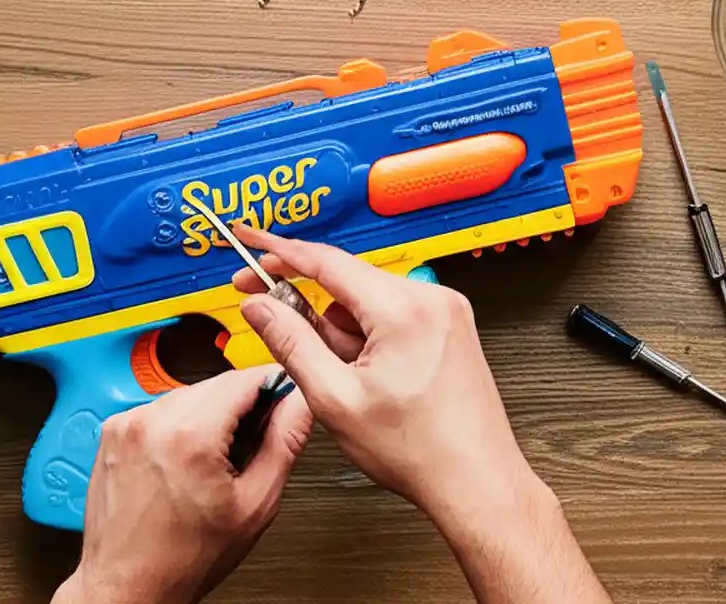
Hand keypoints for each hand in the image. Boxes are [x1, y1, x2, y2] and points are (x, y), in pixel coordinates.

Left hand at [53, 366, 312, 603]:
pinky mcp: (113, 432)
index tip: (284, 399)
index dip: (273, 385)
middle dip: (241, 404)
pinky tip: (186, 460)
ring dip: (210, 414)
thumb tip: (301, 403)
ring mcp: (127, 425)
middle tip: (253, 442)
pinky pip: (160, 410)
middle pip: (216, 384)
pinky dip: (179, 424)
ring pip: (188, 394)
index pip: (244, 378)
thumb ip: (284, 442)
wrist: (128, 585)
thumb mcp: (255, 504)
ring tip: (217, 458)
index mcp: (190, 437)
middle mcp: (152, 422)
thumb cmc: (183, 558)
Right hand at [230, 225, 542, 515]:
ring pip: (368, 301)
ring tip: (350, 382)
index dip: (277, 253)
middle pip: (347, 282)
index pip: (325, 261)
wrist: (476, 481)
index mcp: (402, 309)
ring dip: (344, 332)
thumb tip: (260, 307)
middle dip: (312, 310)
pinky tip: (371, 377)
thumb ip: (291, 344)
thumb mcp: (336, 399)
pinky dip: (370, 338)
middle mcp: (431, 298)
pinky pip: (394, 314)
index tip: (249, 245)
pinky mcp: (451, 327)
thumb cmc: (419, 450)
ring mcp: (446, 311)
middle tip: (280, 330)